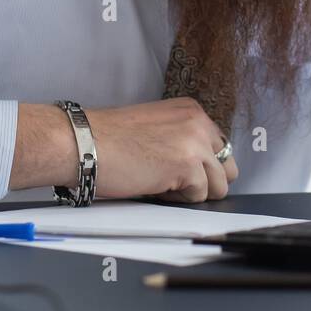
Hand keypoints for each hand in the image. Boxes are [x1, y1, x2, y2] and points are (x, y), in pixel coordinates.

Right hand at [11, 98, 238, 202]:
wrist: (83, 142)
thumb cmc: (108, 139)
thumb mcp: (156, 127)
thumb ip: (183, 139)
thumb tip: (202, 168)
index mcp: (192, 110)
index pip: (220, 147)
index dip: (201, 166)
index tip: (178, 170)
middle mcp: (199, 122)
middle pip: (228, 166)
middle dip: (206, 180)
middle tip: (174, 182)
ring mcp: (196, 143)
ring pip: (219, 185)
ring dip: (192, 192)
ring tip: (161, 183)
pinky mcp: (188, 165)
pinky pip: (199, 196)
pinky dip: (178, 199)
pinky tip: (154, 186)